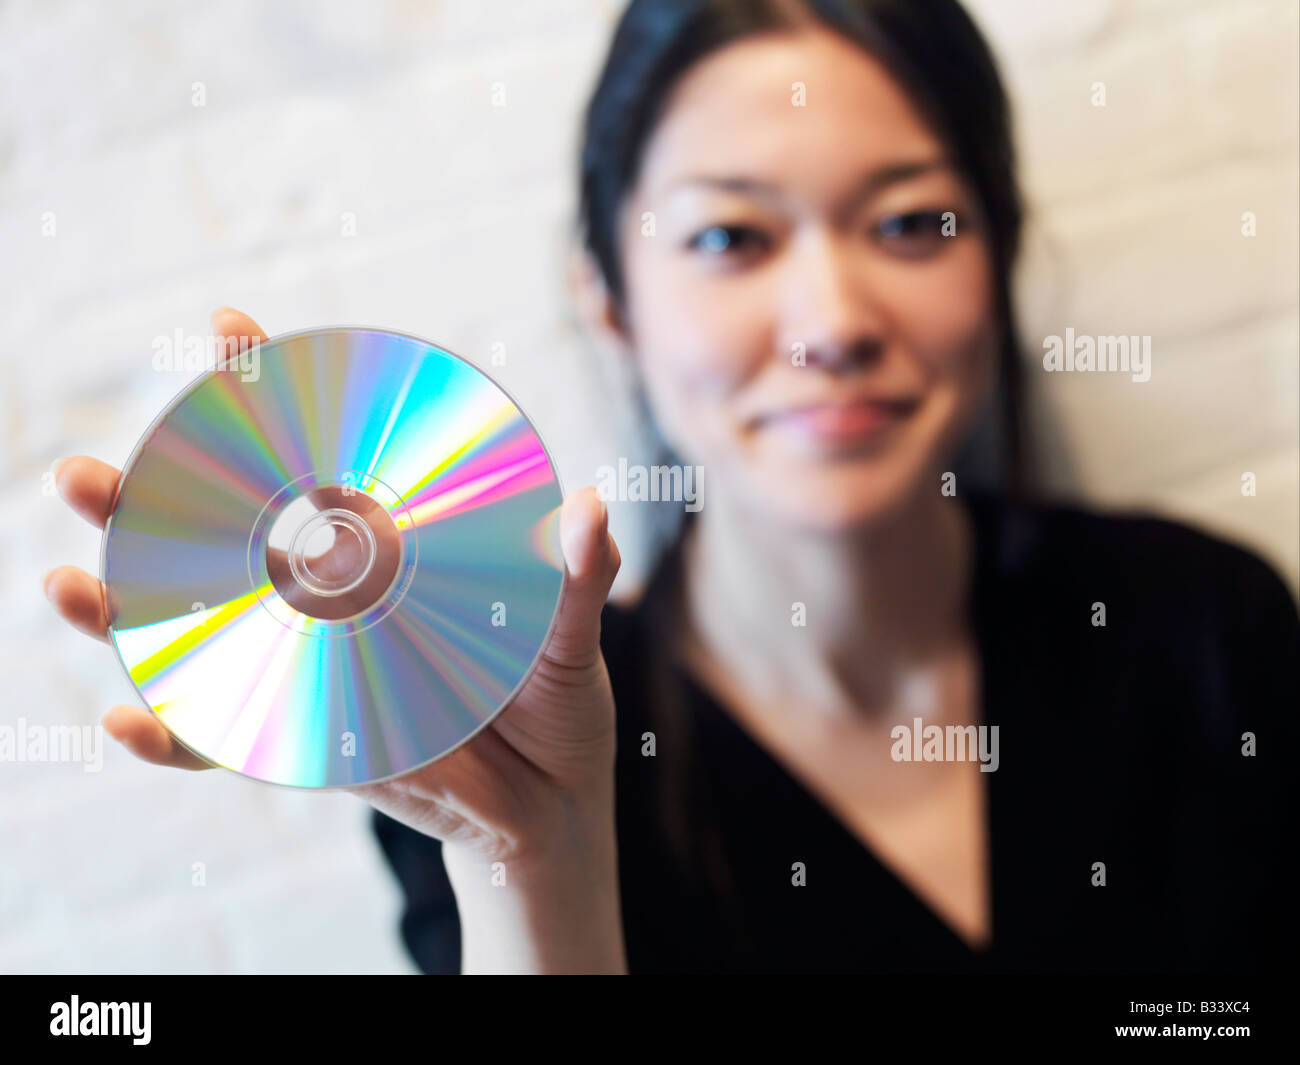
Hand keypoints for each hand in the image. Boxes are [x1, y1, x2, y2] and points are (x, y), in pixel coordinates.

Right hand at [46, 308, 624, 869]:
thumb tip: (593, 506)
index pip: (315, 463)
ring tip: (68, 583)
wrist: (548, 806)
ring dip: (124, 613)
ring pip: (197, 636)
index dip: (267, 399)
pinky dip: (175, 742)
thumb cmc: (550, 704)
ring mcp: (309, 674)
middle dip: (147, 502)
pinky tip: (126, 724)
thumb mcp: (567, 638)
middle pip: (222, 541)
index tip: (229, 334)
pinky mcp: (309, 747)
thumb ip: (578, 577)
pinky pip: (228, 747)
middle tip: (84, 473)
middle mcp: (330, 605)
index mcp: (386, 556)